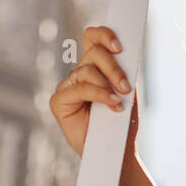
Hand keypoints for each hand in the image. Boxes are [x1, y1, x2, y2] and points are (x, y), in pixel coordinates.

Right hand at [48, 25, 138, 158]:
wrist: (115, 150)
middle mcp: (79, 74)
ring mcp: (67, 87)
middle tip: (125, 85)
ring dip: (108, 84)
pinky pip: (79, 88)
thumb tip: (125, 53)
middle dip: (113, 67)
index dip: (104, 35)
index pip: (92, 39)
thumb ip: (123, 71)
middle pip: (93, 53)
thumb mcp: (126, 92)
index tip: (120, 46)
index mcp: (95, 67)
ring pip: (87, 70)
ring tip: (119, 100)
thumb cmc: (121, 123)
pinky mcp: (59, 101)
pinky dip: (98, 94)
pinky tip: (111, 104)